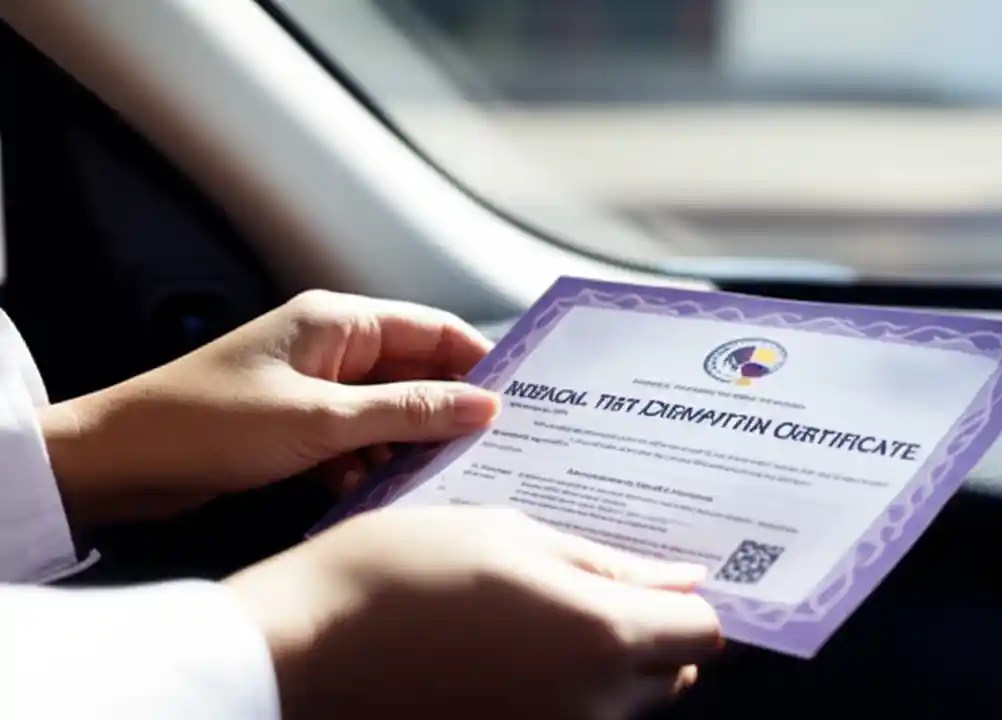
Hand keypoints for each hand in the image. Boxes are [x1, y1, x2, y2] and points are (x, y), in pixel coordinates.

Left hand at [39, 290, 499, 528]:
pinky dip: (365, 464)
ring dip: (403, 446)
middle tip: (484, 454)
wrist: (118, 461)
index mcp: (339, 321)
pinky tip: (364, 491)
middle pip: (415, 374)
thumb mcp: (322, 421)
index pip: (434, 330)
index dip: (479, 364)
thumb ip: (408, 412)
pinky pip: (354, 439)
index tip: (517, 405)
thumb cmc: (209, 424)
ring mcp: (313, 386)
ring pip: (387, 413)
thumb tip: (484, 406)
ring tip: (423, 481)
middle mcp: (331, 346)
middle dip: (443, 414)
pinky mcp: (295, 423)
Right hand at [227, 507, 722, 719]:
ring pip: (623, 703)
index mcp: (603, 636)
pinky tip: (514, 648)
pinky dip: (563, 690)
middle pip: (668, 673)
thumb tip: (684, 582)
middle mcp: (593, 704)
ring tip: (544, 611)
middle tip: (597, 585)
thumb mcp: (515, 538)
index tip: (661, 578)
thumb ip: (608, 566)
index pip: (702, 634)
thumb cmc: (408, 568)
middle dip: (652, 632)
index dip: (689, 602)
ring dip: (609, 662)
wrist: (306, 645)